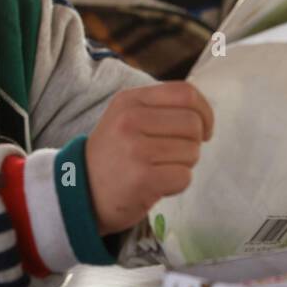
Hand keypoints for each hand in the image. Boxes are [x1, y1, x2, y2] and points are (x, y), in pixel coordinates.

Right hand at [85, 81, 213, 234]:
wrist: (81, 193)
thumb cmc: (114, 156)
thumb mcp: (126, 118)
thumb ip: (160, 109)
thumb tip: (204, 112)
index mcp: (130, 100)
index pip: (185, 93)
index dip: (205, 111)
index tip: (204, 129)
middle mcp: (130, 119)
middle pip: (192, 123)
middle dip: (193, 143)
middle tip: (174, 155)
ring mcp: (135, 148)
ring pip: (192, 151)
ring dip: (184, 165)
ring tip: (159, 169)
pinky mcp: (142, 178)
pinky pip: (184, 177)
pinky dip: (177, 184)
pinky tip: (156, 184)